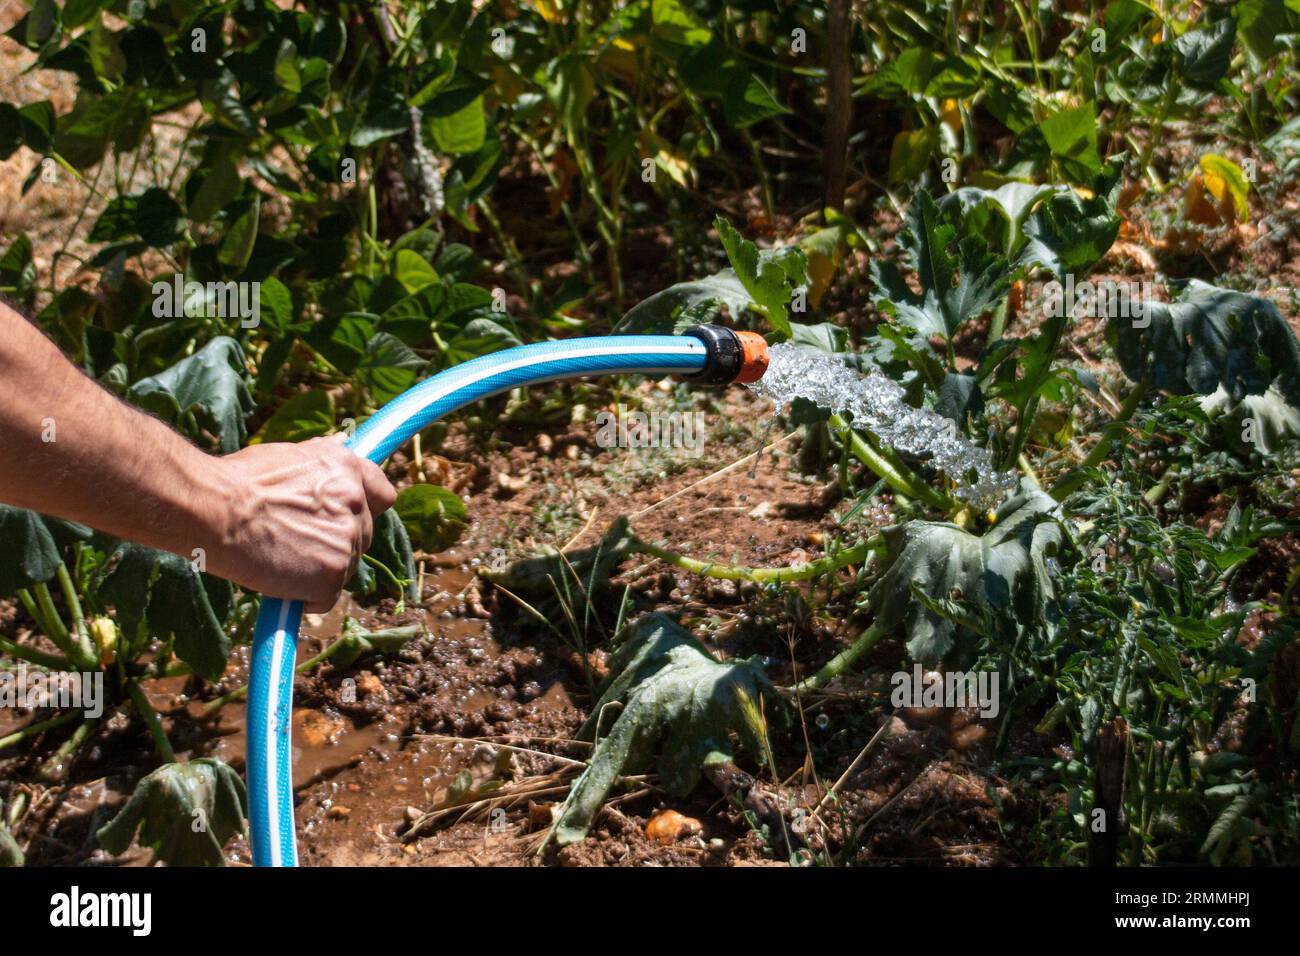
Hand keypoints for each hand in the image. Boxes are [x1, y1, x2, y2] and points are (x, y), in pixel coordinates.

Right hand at [203, 435, 395, 611]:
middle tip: (296, 544)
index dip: (366, 511)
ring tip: (278, 559)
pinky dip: (305, 598)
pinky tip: (279, 583)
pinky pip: (326, 597)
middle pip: (363, 536)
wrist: (213, 509)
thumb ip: (321, 460)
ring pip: (345, 567)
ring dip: (318, 571)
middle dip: (336, 544)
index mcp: (347, 468)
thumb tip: (341, 444)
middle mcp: (356, 501)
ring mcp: (347, 538)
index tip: (347, 520)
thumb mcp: (288, 455)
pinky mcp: (333, 573)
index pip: (383, 496)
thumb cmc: (237, 481)